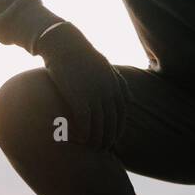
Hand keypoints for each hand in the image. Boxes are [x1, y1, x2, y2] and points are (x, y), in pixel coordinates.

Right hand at [36, 22, 130, 149]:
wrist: (64, 45)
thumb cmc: (83, 57)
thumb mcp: (106, 68)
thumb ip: (120, 84)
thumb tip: (130, 100)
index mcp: (116, 86)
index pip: (121, 114)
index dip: (118, 129)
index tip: (113, 139)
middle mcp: (108, 92)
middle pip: (112, 122)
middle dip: (109, 138)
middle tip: (103, 149)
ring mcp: (94, 95)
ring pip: (99, 125)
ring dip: (97, 139)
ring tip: (93, 149)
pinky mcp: (78, 97)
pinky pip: (84, 121)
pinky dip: (84, 133)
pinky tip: (81, 141)